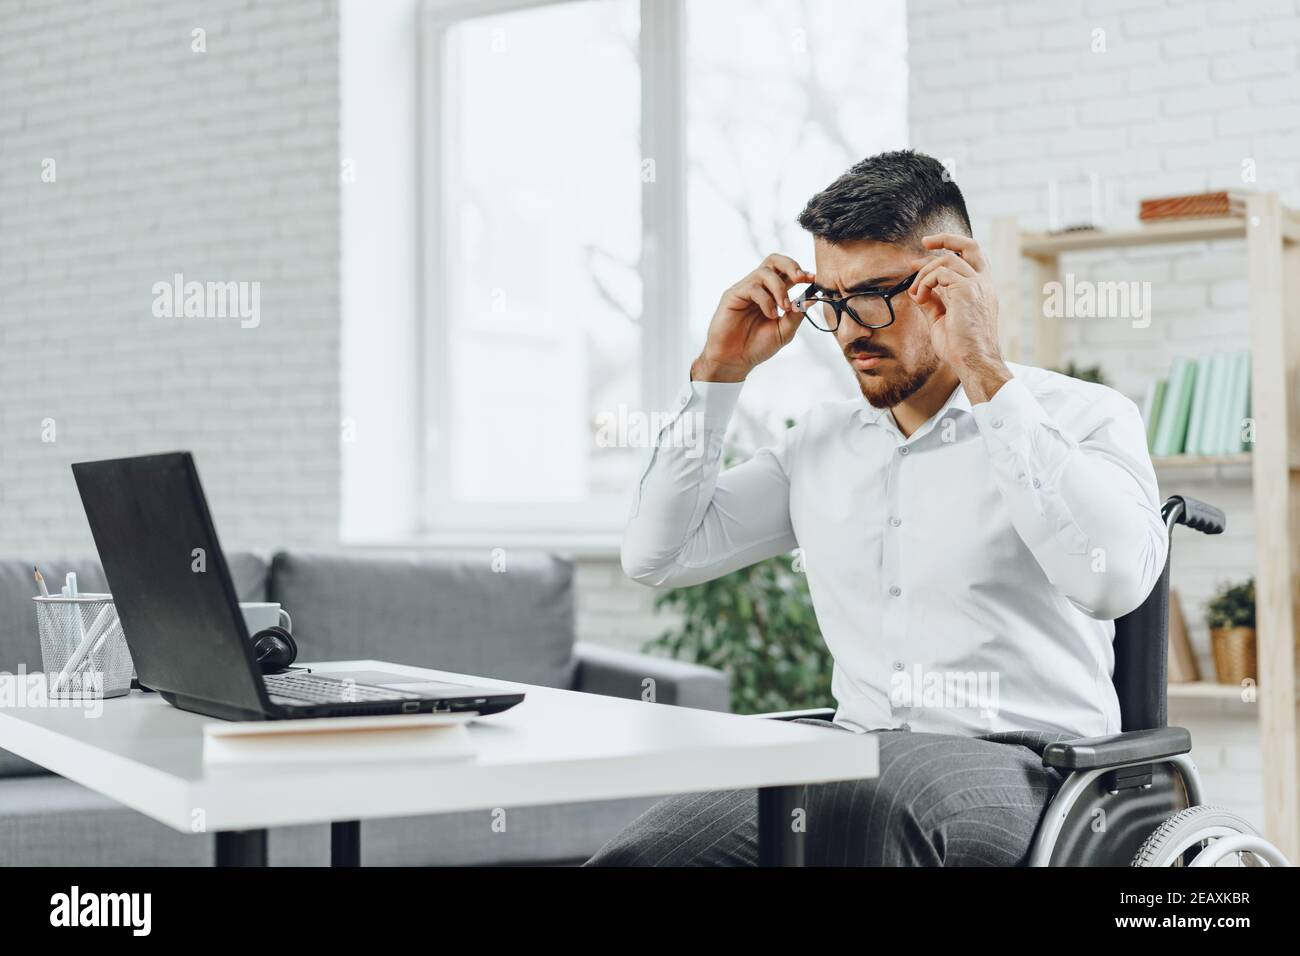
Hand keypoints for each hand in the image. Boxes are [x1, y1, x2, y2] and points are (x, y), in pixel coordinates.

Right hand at [692, 254, 812, 381]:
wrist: (734, 360)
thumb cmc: (756, 346)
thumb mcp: (784, 332)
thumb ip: (796, 315)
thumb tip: (811, 299)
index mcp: (772, 293)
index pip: (787, 273)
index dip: (801, 272)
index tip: (814, 279)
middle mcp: (759, 287)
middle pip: (774, 260)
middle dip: (791, 266)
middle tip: (801, 279)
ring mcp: (745, 289)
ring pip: (765, 272)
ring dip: (779, 288)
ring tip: (783, 307)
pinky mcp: (733, 295)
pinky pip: (753, 287)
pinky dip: (766, 300)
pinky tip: (769, 314)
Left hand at [908, 233, 1009, 402]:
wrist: (973, 362)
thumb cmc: (960, 348)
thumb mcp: (941, 320)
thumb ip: (932, 303)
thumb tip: (917, 292)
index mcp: (982, 289)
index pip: (971, 257)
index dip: (948, 250)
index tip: (923, 256)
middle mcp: (984, 283)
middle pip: (971, 245)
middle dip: (946, 238)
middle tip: (924, 243)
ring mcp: (978, 285)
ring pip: (947, 259)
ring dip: (924, 273)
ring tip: (917, 294)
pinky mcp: (968, 290)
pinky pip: (940, 273)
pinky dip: (925, 283)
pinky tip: (920, 298)